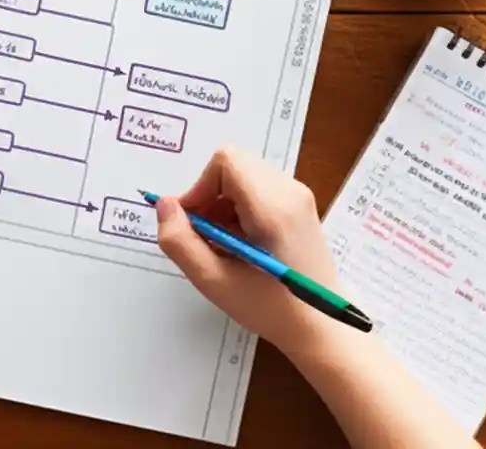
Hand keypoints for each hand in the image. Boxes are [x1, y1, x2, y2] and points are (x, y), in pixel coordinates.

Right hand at [155, 146, 342, 355]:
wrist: (321, 324)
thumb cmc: (271, 308)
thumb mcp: (215, 281)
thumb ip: (180, 242)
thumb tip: (164, 205)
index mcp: (273, 207)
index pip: (226, 161)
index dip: (200, 187)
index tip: (192, 223)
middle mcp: (289, 191)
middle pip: (234, 166)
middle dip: (209, 196)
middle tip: (206, 236)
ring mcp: (298, 196)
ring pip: (243, 176)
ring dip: (223, 204)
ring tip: (225, 244)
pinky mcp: (299, 205)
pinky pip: (258, 188)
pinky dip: (239, 208)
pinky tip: (242, 242)